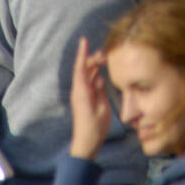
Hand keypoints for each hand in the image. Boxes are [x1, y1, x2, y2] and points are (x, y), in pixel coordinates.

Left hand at [68, 36, 111, 159]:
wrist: (85, 144)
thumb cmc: (95, 128)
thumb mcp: (102, 109)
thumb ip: (100, 91)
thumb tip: (99, 76)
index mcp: (82, 92)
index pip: (81, 68)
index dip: (82, 53)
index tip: (84, 40)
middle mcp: (79, 91)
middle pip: (83, 69)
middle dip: (92, 58)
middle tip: (106, 55)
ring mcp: (80, 95)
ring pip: (85, 74)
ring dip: (93, 65)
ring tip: (104, 58)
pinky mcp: (83, 98)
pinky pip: (87, 81)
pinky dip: (93, 73)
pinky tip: (100, 70)